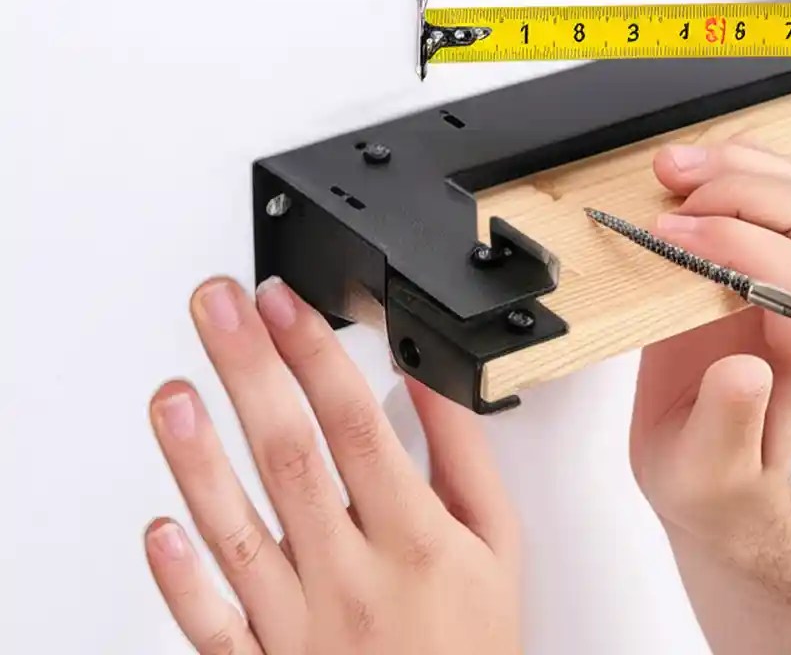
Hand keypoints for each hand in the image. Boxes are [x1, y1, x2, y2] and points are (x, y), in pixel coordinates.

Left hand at [143, 276, 520, 653]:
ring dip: (198, 457)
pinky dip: (181, 579)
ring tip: (174, 394)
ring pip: (237, 531)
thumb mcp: (497, 545)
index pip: (355, 425)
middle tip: (215, 307)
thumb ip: (463, 457)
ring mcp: (301, 626)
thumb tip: (430, 383)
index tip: (284, 302)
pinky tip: (160, 528)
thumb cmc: (472, 646)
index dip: (314, 354)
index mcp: (414, 540)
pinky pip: (213, 624)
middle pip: (289, 455)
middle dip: (248, 369)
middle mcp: (352, 577)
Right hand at [630, 141, 790, 653]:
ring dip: (738, 164)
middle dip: (743, 183)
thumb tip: (743, 369)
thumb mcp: (709, 470)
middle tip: (673, 183)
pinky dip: (728, 171)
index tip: (670, 238)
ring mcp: (781, 280)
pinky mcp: (749, 267)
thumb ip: (729, 423)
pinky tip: (683, 178)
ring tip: (672, 167)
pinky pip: (765, 198)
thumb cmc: (715, 478)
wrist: (714, 482)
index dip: (732, 241)